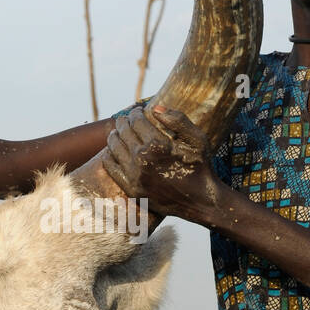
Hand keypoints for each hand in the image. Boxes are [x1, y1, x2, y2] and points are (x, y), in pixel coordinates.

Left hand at [102, 104, 218, 219]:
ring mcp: (134, 176)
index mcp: (158, 145)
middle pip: (123, 132)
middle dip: (124, 122)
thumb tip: (155, 107)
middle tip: (125, 119)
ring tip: (118, 132)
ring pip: (113, 147)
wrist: (201, 202)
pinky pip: (110, 168)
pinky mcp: (131, 189)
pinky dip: (109, 156)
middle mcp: (143, 159)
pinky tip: (112, 151)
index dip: (136, 113)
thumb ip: (178, 120)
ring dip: (114, 136)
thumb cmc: (201, 167)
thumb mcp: (198, 140)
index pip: (137, 121)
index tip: (137, 111)